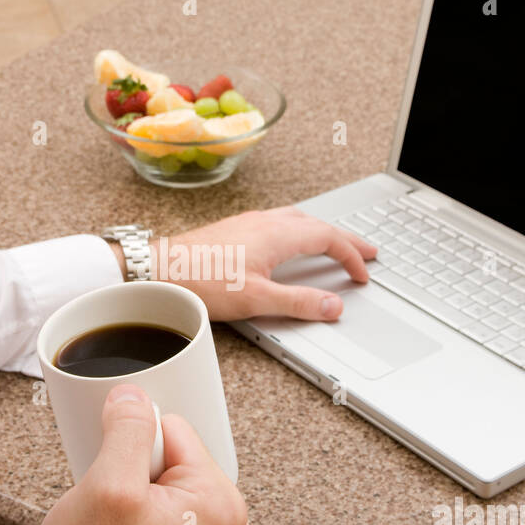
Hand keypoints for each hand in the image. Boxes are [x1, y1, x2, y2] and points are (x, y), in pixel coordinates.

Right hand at [0, 384, 251, 524]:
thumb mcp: (105, 486)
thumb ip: (128, 429)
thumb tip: (135, 396)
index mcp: (223, 506)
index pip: (174, 430)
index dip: (131, 446)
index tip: (114, 480)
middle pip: (170, 457)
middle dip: (130, 472)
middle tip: (109, 511)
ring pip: (159, 484)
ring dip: (128, 496)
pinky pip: (159, 513)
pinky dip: (132, 517)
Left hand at [155, 206, 377, 321]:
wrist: (158, 269)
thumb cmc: (201, 281)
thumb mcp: (257, 299)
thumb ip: (299, 302)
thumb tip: (333, 305)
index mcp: (277, 234)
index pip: (328, 238)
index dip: (351, 255)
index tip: (362, 273)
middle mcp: (265, 222)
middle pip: (317, 224)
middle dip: (345, 239)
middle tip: (365, 250)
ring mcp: (249, 223)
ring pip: (297, 219)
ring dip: (321, 232)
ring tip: (333, 245)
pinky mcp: (234, 229)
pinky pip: (279, 222)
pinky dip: (299, 231)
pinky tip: (290, 243)